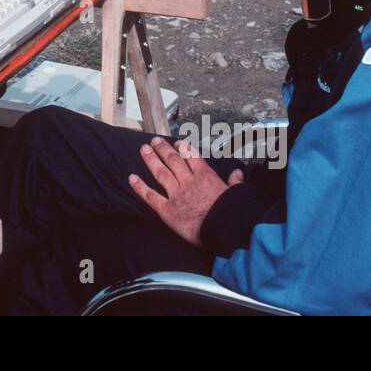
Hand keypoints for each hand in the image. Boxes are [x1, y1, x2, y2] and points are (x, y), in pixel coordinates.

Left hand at [128, 137, 243, 247]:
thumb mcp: (237, 193)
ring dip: (151, 160)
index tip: (177, 142)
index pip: (192, 157)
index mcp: (206, 177)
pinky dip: (140, 187)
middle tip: (154, 141)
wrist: (226, 229)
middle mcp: (188, 182)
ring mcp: (176, 195)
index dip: (183, 148)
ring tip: (144, 149)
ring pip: (161, 172)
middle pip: (173, 160)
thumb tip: (238, 173)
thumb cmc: (233, 213)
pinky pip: (151, 196)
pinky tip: (131, 178)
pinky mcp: (168, 210)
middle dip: (163, 149)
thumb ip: (235, 182)